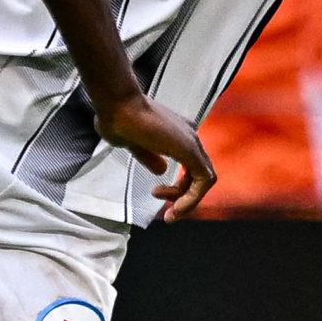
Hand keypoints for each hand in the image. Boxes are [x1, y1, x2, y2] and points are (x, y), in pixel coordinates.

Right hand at [94, 95, 215, 221]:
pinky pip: (203, 180)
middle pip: (198, 174)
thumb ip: (149, 157)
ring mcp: (191, 141)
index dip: (178, 187)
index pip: (189, 166)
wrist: (117, 106)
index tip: (156, 195)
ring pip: (204, 179)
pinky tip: (176, 208)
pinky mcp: (189, 149)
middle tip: (167, 213)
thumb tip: (161, 170)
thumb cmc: (117, 119)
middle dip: (183, 197)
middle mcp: (188, 136)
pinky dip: (192, 198)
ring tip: (170, 215)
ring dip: (189, 202)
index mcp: (176, 133)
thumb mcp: (133, 145)